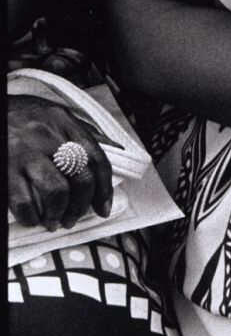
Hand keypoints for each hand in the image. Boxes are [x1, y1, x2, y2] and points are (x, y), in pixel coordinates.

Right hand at [8, 97, 111, 230]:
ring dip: (58, 212)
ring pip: (56, 190)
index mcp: (64, 121)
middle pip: (80, 176)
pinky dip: (31, 217)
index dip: (103, 188)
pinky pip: (24, 202)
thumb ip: (81, 131)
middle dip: (81, 204)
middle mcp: (48, 136)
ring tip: (53, 221)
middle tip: (73, 218)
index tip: (103, 207)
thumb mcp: (54, 114)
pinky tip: (33, 218)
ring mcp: (26, 153)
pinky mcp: (5, 169)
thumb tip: (114, 149)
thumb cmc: (22, 116)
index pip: (95, 157)